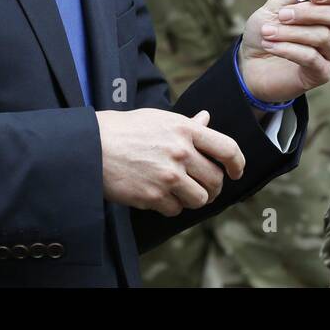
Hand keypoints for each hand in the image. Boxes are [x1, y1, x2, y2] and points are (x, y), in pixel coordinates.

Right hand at [96, 108, 244, 216]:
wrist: (92, 146)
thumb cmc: (124, 130)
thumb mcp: (158, 119)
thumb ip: (186, 124)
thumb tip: (206, 119)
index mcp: (185, 130)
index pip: (227, 149)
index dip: (237, 164)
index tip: (236, 172)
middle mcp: (181, 152)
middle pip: (216, 180)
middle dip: (213, 188)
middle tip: (204, 188)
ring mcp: (168, 176)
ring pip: (199, 199)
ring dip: (193, 199)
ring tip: (180, 192)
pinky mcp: (154, 196)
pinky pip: (176, 210)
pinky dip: (170, 207)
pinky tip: (158, 195)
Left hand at [239, 0, 329, 103]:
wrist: (250, 63)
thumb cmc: (266, 31)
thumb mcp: (275, 7)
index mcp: (328, 9)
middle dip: (308, 12)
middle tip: (282, 15)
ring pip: (323, 36)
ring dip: (290, 32)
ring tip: (267, 32)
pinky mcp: (322, 73)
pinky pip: (312, 58)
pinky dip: (288, 49)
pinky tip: (270, 45)